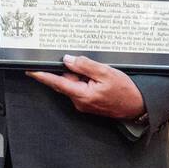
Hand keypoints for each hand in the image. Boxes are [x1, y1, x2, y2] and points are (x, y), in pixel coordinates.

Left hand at [26, 54, 145, 119]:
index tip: (30, 71)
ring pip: (74, 84)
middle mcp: (79, 102)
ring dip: (81, 76)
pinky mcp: (88, 103)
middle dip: (71, 71)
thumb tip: (68, 60)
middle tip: (85, 65)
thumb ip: (85, 66)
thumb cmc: (125, 91)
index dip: (42, 76)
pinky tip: (99, 79)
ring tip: (99, 74)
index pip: (57, 83)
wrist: (137, 107)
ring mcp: (83, 104)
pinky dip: (86, 81)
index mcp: (82, 94)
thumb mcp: (106, 73)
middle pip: (66, 82)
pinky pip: (81, 88)